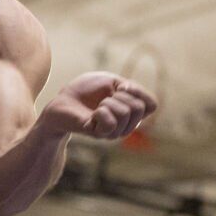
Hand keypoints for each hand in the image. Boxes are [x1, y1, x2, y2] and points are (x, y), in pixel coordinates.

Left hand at [43, 72, 157, 140]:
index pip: (152, 104)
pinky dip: (100, 112)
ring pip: (125, 112)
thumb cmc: (87, 91)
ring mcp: (115, 132)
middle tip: (104, 98)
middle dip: (119, 95)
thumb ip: (130, 86)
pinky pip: (110, 122)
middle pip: (139, 107)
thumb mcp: (112, 81)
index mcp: (134, 113)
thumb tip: (129, 92)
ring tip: (96, 106)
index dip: (137, 91)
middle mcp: (128, 126)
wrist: (63, 100)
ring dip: (107, 102)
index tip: (119, 87)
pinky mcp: (100, 135)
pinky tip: (92, 114)